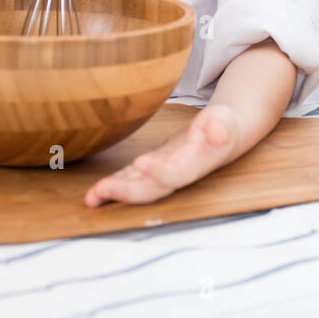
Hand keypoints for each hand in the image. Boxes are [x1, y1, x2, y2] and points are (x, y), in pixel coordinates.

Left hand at [84, 103, 243, 205]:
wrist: (225, 135)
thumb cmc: (225, 125)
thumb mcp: (226, 120)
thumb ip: (221, 126)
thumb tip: (218, 131)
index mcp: (197, 164)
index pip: (178, 172)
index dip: (160, 172)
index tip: (140, 162)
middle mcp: (179, 175)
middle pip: (153, 189)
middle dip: (128, 191)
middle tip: (102, 189)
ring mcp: (164, 175)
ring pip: (139, 188)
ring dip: (116, 193)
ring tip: (92, 197)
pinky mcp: (154, 170)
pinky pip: (132, 181)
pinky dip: (115, 186)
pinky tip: (96, 193)